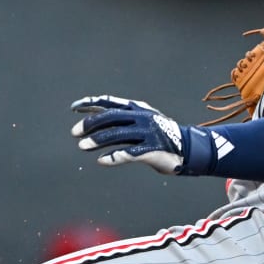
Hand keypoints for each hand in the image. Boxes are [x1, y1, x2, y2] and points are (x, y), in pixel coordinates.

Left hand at [70, 95, 193, 173]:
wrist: (189, 147)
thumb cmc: (159, 134)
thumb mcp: (141, 118)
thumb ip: (120, 117)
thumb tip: (91, 113)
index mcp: (137, 108)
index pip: (110, 102)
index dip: (91, 104)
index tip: (74, 108)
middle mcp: (142, 117)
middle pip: (111, 117)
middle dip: (90, 124)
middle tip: (74, 133)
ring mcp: (148, 133)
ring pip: (118, 134)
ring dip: (98, 140)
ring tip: (82, 147)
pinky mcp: (152, 149)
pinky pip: (129, 153)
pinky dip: (114, 157)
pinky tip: (101, 161)